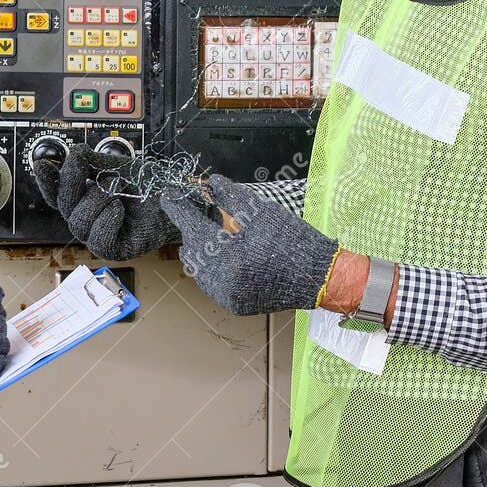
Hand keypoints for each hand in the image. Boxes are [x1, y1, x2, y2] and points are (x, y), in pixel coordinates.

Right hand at [32, 147, 179, 259]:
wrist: (176, 199)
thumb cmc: (150, 186)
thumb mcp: (120, 167)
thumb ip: (95, 162)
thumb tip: (73, 153)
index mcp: (86, 198)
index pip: (58, 193)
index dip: (47, 181)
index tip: (43, 164)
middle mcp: (89, 217)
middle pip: (64, 205)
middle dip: (73, 184)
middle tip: (90, 169)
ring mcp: (100, 234)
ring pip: (78, 222)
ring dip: (97, 200)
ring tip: (116, 190)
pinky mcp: (115, 250)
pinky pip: (98, 240)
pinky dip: (107, 220)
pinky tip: (119, 210)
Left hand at [159, 175, 339, 315]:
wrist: (319, 276)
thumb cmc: (292, 241)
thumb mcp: (262, 212)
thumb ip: (231, 195)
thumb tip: (209, 181)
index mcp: (228, 258)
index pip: (193, 227)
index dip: (179, 209)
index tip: (168, 196)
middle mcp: (222, 283)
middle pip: (192, 250)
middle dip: (192, 229)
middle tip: (195, 212)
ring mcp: (227, 297)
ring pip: (198, 270)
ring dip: (199, 249)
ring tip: (208, 233)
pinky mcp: (235, 305)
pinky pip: (210, 284)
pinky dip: (210, 267)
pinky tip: (219, 255)